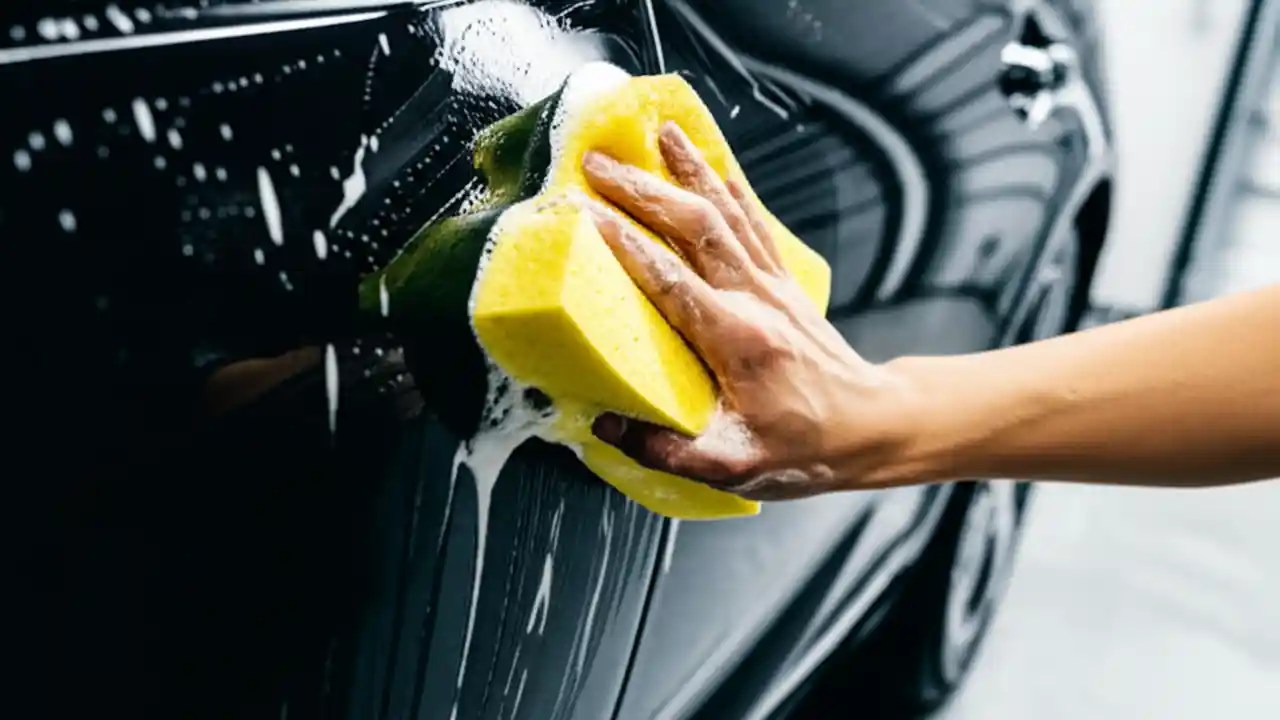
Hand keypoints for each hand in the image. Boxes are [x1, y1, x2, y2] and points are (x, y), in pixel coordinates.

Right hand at [581, 122, 917, 499]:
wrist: (870, 427)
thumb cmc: (805, 449)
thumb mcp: (734, 468)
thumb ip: (667, 451)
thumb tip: (607, 426)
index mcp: (736, 341)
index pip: (671, 280)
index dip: (626, 244)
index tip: (585, 214)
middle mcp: (755, 300)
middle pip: (695, 228)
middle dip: (642, 190)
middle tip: (597, 164)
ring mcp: (772, 286)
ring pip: (727, 212)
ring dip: (689, 170)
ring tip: (657, 132)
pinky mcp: (783, 284)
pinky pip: (755, 223)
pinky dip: (732, 189)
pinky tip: (714, 165)